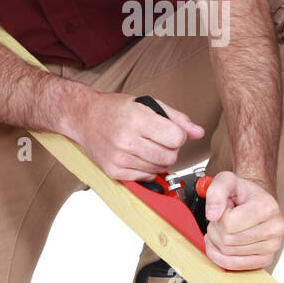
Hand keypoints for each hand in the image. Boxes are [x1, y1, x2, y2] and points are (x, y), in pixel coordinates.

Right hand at [74, 90, 204, 180]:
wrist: (84, 117)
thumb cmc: (116, 109)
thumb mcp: (148, 104)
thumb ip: (177, 118)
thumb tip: (199, 132)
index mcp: (137, 118)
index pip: (176, 138)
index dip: (178, 136)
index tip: (170, 132)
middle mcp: (127, 139)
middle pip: (170, 157)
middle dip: (170, 150)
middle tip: (159, 141)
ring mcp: (119, 157)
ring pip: (158, 170)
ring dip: (159, 161)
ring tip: (148, 147)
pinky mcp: (113, 171)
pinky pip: (144, 178)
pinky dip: (146, 170)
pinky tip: (138, 156)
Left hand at [202, 171, 283, 270]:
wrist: (256, 201)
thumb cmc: (242, 193)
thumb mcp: (226, 181)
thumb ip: (216, 192)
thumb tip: (212, 214)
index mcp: (268, 207)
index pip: (229, 224)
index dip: (219, 217)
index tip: (225, 209)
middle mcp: (275, 228)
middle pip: (227, 241)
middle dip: (216, 230)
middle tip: (222, 220)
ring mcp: (272, 246)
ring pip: (228, 254)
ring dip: (218, 242)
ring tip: (226, 229)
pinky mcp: (265, 260)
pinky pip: (234, 266)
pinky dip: (221, 257)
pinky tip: (222, 244)